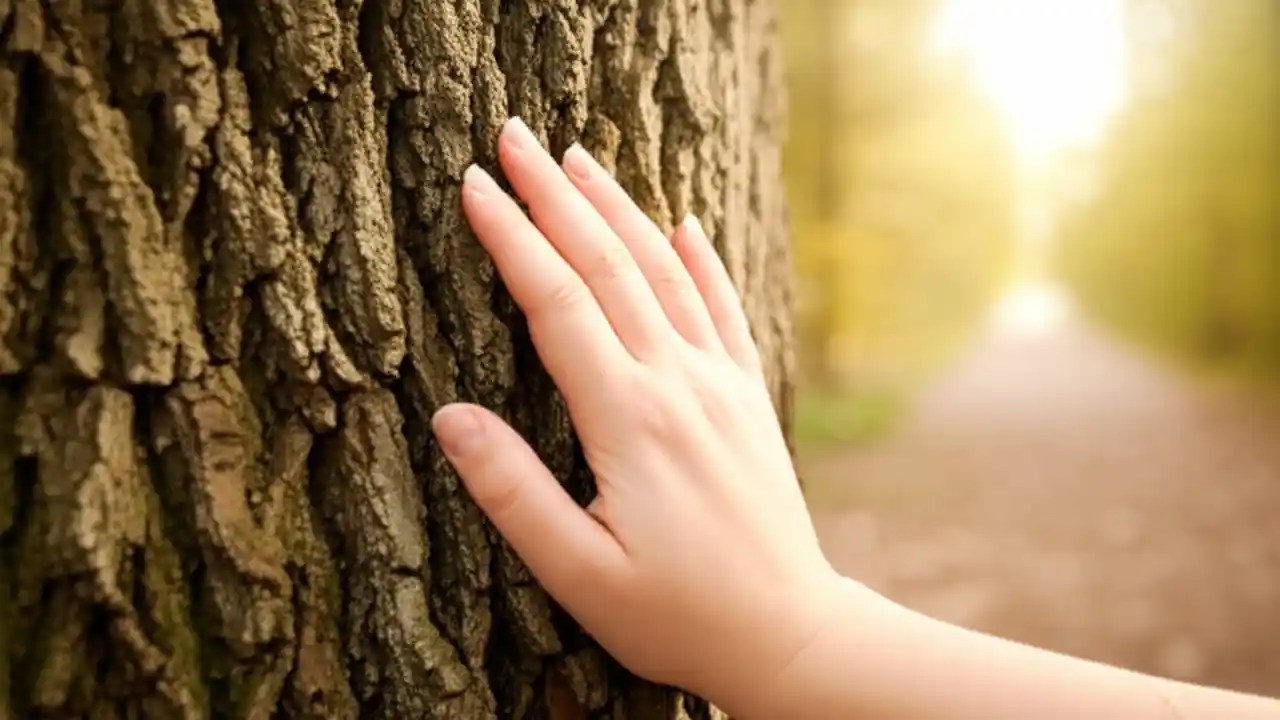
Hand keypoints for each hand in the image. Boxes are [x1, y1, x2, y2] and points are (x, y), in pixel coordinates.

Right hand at [431, 117, 844, 709]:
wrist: (788, 633)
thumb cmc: (676, 615)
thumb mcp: (579, 574)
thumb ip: (513, 493)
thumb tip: (450, 415)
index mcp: (629, 420)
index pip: (557, 302)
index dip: (511, 237)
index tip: (473, 185)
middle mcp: (679, 383)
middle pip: (608, 264)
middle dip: (554, 195)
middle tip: (512, 136)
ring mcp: (721, 384)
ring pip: (664, 272)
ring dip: (617, 208)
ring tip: (578, 155)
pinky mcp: (747, 397)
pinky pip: (724, 309)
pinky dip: (700, 259)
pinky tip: (683, 223)